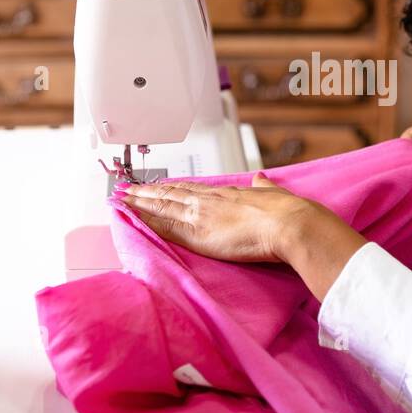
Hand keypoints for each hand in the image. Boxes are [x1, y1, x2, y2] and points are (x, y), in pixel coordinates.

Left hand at [115, 173, 321, 262]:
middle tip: (127, 188)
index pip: (191, 188)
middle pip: (170, 194)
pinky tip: (133, 217)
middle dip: (146, 192)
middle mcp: (210, 201)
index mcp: (227, 193)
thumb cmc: (287, 212)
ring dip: (139, 203)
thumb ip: (262, 187)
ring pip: (162, 206)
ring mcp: (201, 215)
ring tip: (122, 199)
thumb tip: (260, 179)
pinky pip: (164, 226)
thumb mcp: (273, 193)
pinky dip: (146, 220)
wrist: (289, 224)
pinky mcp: (197, 233)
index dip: (172, 186)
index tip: (158, 184)